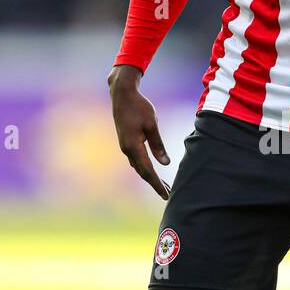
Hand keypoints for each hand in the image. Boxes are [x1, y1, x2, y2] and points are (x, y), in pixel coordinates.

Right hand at [108, 64, 169, 198]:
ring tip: (163, 185)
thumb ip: (158, 145)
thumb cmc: (139, 107)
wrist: (122, 95)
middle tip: (168, 195)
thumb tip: (165, 164)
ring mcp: (125, 146)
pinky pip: (136, 160)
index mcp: (133, 146)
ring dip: (150, 177)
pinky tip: (151, 171)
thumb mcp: (152, 125)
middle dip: (155, 184)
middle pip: (142, 172)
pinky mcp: (126, 142)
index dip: (157, 184)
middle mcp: (127, 149)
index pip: (148, 171)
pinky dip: (145, 168)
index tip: (166, 195)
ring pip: (139, 167)